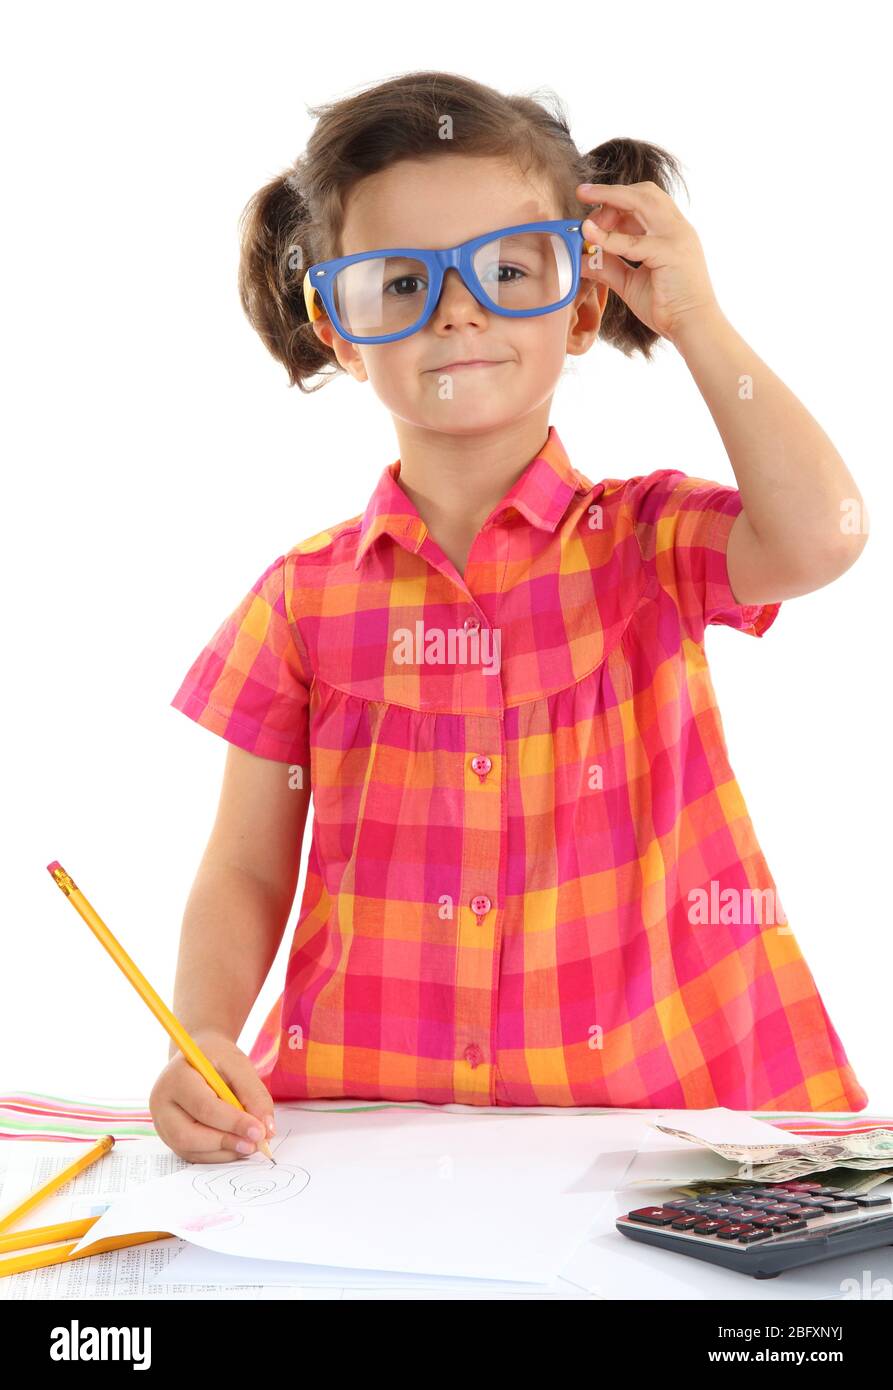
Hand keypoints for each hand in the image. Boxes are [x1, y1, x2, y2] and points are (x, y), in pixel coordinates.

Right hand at [149, 1029, 274, 1162]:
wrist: (196, 1057)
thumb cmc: (216, 1059)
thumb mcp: (238, 1064)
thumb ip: (254, 1094)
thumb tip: (266, 1129)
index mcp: (175, 1078)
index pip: (203, 1107)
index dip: (233, 1122)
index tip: (260, 1132)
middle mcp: (161, 1103)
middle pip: (187, 1135)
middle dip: (224, 1143)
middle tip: (254, 1144)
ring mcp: (162, 1123)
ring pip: (189, 1150)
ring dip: (223, 1152)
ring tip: (249, 1144)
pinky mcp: (170, 1137)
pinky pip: (192, 1154)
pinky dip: (217, 1155)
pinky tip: (236, 1145)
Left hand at [576, 180, 721, 343]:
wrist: (694, 327)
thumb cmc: (667, 307)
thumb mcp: (631, 282)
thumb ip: (609, 267)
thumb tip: (583, 259)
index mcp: (671, 231)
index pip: (645, 200)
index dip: (616, 201)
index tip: (592, 213)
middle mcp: (676, 228)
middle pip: (644, 192)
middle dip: (610, 191)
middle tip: (582, 195)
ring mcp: (676, 236)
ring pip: (641, 201)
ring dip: (609, 199)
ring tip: (584, 201)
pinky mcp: (670, 252)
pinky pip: (633, 241)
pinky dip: (607, 237)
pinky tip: (589, 235)